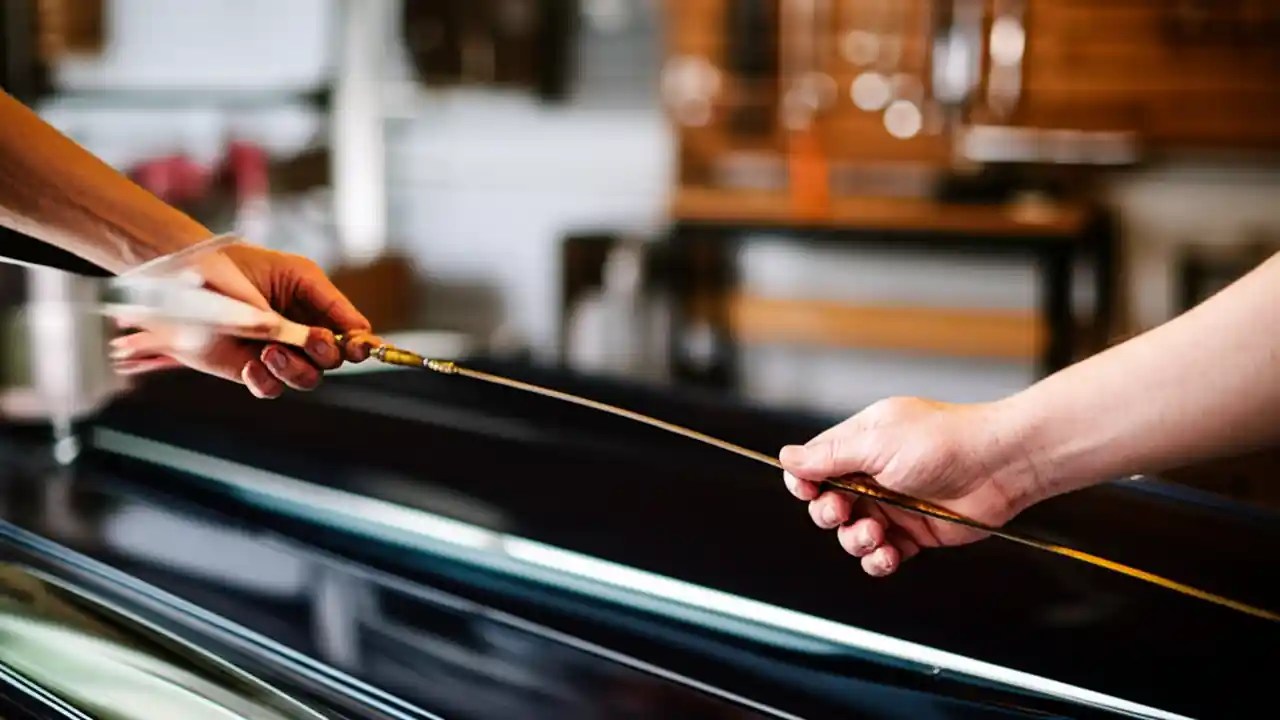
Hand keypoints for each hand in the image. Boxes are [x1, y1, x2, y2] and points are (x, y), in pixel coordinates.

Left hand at [109, 243, 380, 397]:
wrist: (187, 278)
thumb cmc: (242, 267)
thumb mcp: (295, 274)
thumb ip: (329, 302)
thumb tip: (360, 331)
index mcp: (317, 308)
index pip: (351, 332)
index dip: (360, 343)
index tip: (359, 346)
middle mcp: (301, 334)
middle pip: (334, 361)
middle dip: (326, 353)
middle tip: (311, 341)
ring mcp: (277, 354)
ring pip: (307, 379)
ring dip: (295, 368)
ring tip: (270, 350)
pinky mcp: (250, 370)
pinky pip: (272, 389)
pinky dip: (267, 381)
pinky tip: (253, 364)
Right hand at [778, 397, 1042, 576]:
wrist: (1000, 466)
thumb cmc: (946, 441)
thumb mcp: (878, 441)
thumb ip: (830, 456)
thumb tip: (788, 457)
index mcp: (861, 443)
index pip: (815, 464)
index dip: (805, 481)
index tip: (808, 491)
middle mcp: (874, 474)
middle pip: (828, 503)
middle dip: (828, 514)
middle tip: (842, 512)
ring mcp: (894, 504)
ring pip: (852, 533)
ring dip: (855, 539)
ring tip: (875, 534)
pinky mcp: (914, 532)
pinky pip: (883, 554)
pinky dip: (879, 560)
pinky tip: (888, 554)